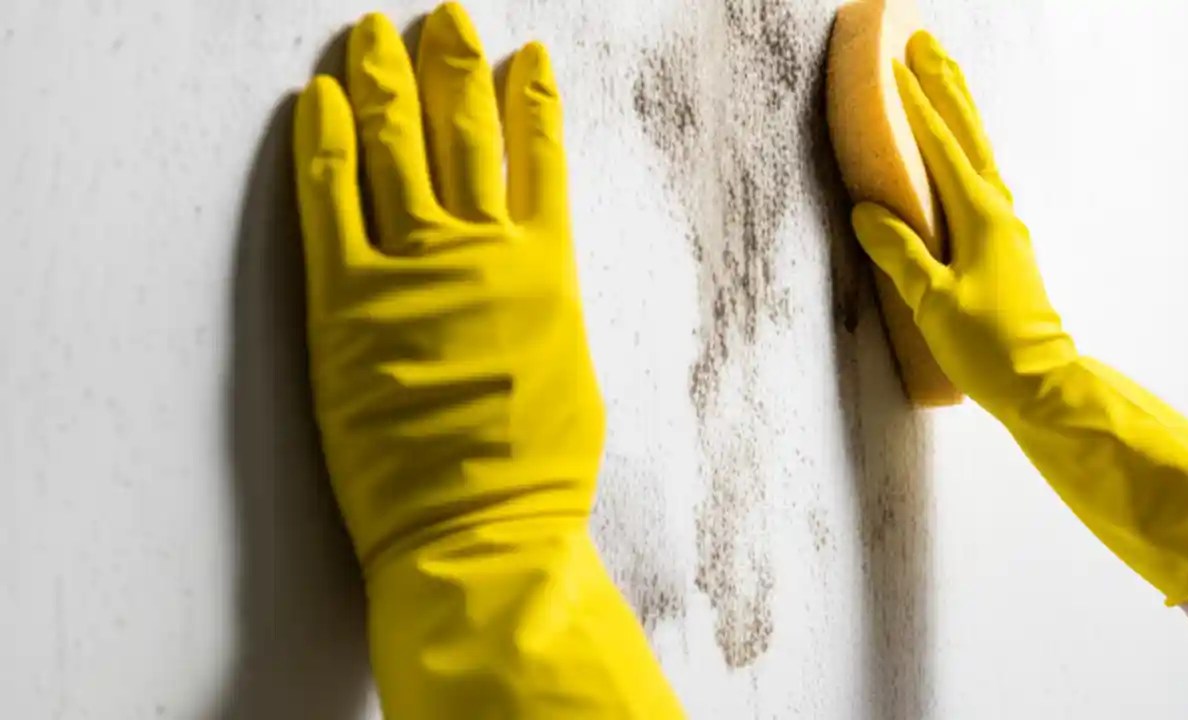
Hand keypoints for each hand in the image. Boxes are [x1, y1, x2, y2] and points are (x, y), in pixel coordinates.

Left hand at [293, 4, 681, 715]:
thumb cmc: (539, 473)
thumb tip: (533, 280)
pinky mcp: (345, 304)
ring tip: (373, 34)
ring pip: (397, 149)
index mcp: (547, 270)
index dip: (532, 98)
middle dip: (454, 65)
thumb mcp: (572, 376)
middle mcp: (484, 252)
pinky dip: (324, 144)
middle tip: (444, 18)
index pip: (539, 156)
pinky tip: (316, 100)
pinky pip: (331, 201)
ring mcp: (412, 272)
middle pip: (465, 131)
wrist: (481, 530)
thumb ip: (547, 311)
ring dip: (384, 82)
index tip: (525, 56)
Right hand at [851, 31, 1075, 417]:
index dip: (916, 106)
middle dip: (946, 87)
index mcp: (981, 217)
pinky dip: (963, 151)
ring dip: (958, 112)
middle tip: (926, 43)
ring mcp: (1004, 228)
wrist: (1041, 385)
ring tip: (941, 81)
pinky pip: (978, 180)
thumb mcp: (933, 302)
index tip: (895, 65)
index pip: (940, 148)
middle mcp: (997, 213)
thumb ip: (900, 253)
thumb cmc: (988, 347)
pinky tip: (955, 158)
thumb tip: (868, 211)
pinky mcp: (1002, 247)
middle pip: (969, 135)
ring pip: (977, 154)